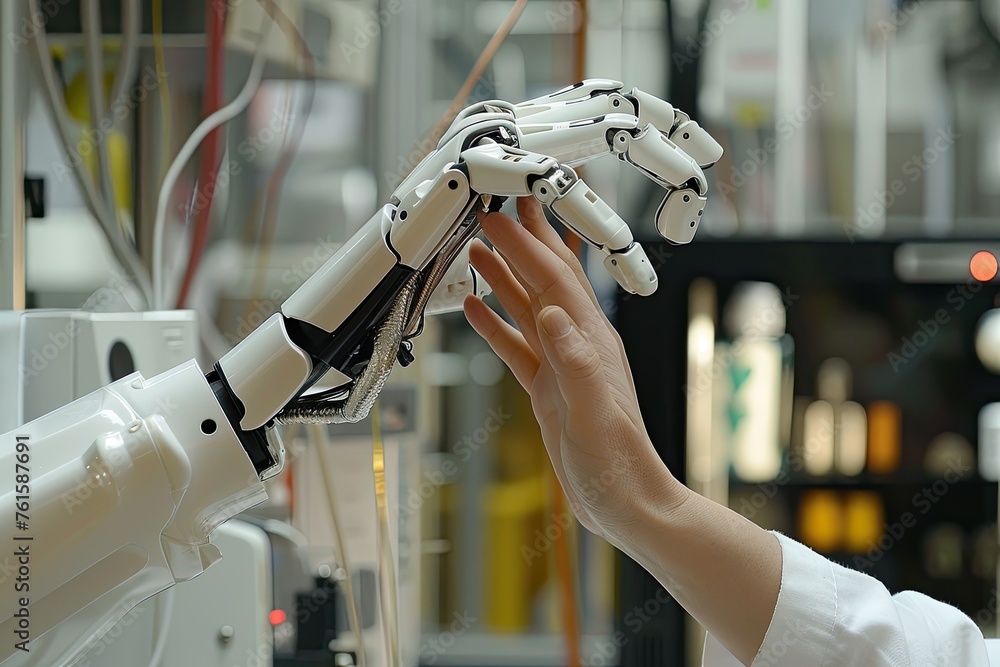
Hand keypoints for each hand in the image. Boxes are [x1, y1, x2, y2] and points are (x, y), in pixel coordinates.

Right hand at [463, 197, 687, 541]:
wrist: (624, 501)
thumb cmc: (619, 462)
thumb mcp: (595, 411)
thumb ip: (575, 361)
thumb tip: (552, 313)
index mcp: (591, 343)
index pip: (554, 280)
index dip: (527, 245)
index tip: (500, 216)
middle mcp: (577, 344)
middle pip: (545, 279)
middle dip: (521, 242)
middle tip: (497, 209)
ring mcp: (561, 364)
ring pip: (527, 307)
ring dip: (504, 276)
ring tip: (478, 249)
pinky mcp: (548, 387)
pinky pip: (517, 345)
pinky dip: (495, 325)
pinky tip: (477, 311)